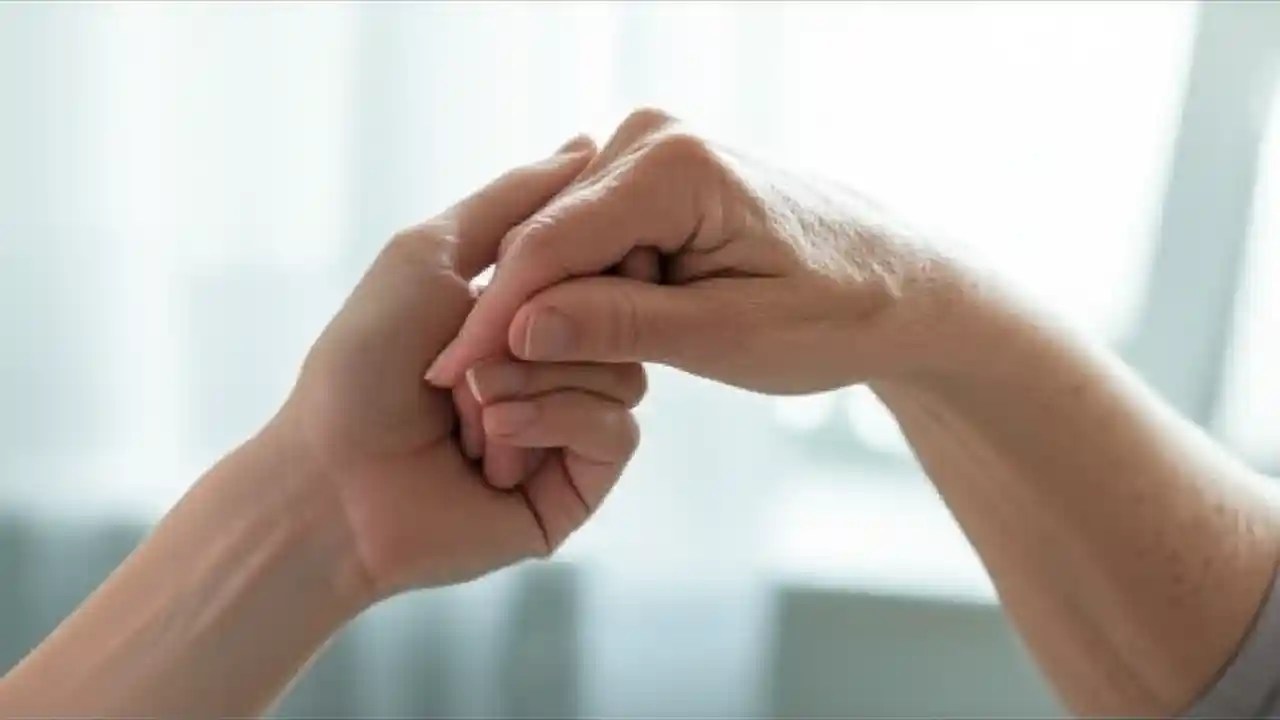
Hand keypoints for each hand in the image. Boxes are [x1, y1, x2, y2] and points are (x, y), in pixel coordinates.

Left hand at [275, 137, 641, 599]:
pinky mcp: (575, 488)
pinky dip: (555, 421)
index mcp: (530, 315)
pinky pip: (618, 433)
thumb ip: (513, 201)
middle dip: (546, 326)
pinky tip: (492, 440)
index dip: (594, 257)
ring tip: (468, 405)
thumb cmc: (364, 365)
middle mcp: (556, 367)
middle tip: (475, 352)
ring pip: (626, 376)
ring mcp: (569, 428)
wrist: (332, 482)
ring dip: (538, 377)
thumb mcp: (432, 254)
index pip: (606, 267)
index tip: (569, 256)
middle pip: (623, 318)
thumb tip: (587, 144)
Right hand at [426, 108, 970, 394]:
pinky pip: (590, 238)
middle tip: (485, 399)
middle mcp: (652, 139)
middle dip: (515, 318)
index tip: (450, 379)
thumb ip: (621, 327)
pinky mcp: (653, 176)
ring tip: (553, 379)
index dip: (494, 319)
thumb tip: (519, 331)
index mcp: (674, 167)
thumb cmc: (837, 312)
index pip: (550, 247)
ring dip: (552, 309)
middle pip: (545, 239)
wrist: (899, 283)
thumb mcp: (729, 336)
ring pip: (560, 242)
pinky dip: (583, 292)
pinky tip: (590, 338)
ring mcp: (650, 151)